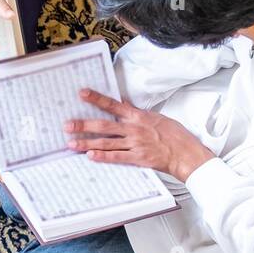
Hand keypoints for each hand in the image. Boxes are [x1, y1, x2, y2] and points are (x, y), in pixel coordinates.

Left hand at [66, 87, 211, 181]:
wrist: (186, 153)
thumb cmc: (174, 136)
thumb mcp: (157, 118)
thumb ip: (137, 115)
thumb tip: (124, 107)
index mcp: (138, 117)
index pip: (113, 105)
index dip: (97, 98)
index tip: (82, 93)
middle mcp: (134, 129)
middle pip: (103, 125)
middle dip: (83, 125)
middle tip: (67, 125)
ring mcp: (135, 144)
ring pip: (106, 143)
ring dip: (87, 143)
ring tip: (71, 143)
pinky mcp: (137, 159)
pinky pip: (116, 158)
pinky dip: (103, 157)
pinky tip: (90, 156)